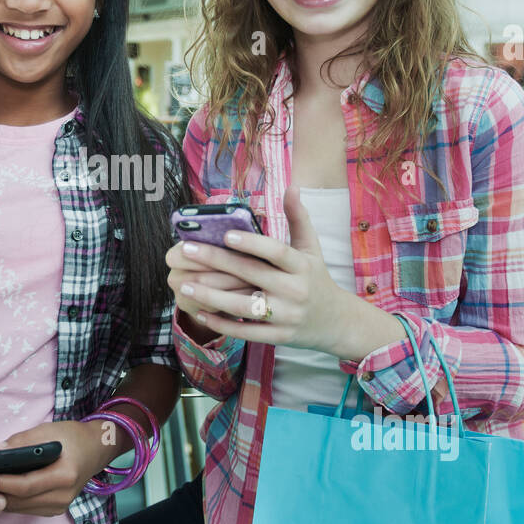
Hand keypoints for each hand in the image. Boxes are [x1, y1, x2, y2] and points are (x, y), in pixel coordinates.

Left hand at [0, 420, 120, 515]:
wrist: (96, 450)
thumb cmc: (72, 436)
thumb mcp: (48, 430)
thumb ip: (21, 441)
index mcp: (64, 476)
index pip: (25, 485)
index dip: (1, 482)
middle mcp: (62, 497)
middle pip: (20, 500)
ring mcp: (59, 507)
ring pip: (20, 507)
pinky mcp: (54, 510)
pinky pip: (25, 508)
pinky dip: (9, 500)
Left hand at [176, 187, 449, 406]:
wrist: (337, 322)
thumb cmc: (317, 278)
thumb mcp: (312, 248)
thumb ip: (299, 218)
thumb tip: (291, 186)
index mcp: (302, 266)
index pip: (277, 253)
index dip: (253, 244)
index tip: (226, 234)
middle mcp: (294, 290)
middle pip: (252, 275)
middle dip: (217, 262)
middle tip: (187, 251)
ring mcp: (285, 316)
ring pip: (243, 307)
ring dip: (211, 297)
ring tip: (185, 286)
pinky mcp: (278, 337)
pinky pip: (246, 332)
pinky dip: (222, 324)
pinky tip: (200, 313)